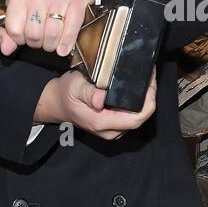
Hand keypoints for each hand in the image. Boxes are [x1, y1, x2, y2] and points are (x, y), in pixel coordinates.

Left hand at [0, 0, 94, 56]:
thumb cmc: (44, 1)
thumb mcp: (21, 10)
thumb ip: (8, 31)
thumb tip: (6, 49)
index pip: (14, 30)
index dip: (20, 39)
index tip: (26, 37)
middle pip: (33, 34)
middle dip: (37, 43)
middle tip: (41, 39)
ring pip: (51, 35)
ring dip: (51, 45)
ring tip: (52, 42)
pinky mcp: (76, 0)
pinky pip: (70, 30)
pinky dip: (66, 43)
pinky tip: (63, 49)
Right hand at [35, 69, 157, 140]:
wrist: (56, 104)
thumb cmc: (65, 93)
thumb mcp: (74, 87)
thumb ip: (88, 93)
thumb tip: (100, 99)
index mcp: (101, 122)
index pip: (136, 119)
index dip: (148, 103)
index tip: (151, 84)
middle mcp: (109, 130)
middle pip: (140, 118)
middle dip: (149, 98)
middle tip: (150, 76)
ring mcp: (111, 130)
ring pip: (136, 118)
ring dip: (144, 100)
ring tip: (146, 79)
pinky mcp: (112, 126)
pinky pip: (130, 116)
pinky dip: (137, 103)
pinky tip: (137, 88)